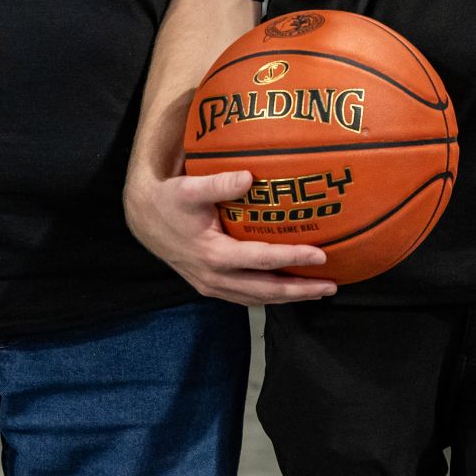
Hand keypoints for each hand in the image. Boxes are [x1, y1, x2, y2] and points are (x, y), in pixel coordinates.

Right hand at [125, 169, 337, 305]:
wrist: (144, 219)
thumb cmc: (171, 200)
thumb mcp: (191, 188)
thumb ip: (219, 183)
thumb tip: (249, 176)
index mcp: (214, 255)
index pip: (262, 260)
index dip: (293, 258)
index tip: (321, 254)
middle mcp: (215, 277)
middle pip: (266, 290)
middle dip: (300, 290)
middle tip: (331, 286)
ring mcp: (212, 286)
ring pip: (257, 299)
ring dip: (288, 297)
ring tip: (317, 290)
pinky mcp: (210, 286)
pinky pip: (245, 297)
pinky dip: (269, 296)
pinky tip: (287, 291)